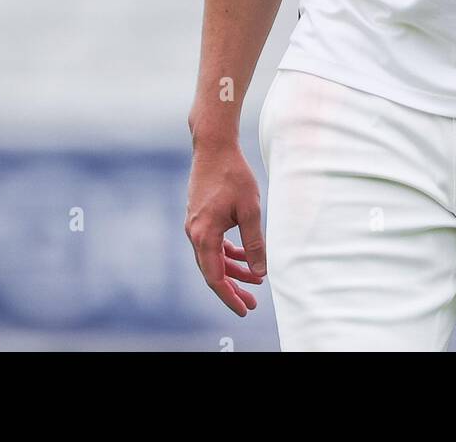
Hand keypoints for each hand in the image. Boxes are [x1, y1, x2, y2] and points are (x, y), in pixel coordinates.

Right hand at [184, 140, 266, 314]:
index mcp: (204, 235)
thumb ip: (254, 243)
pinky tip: (245, 255)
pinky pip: (213, 242)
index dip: (230, 296)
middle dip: (233, 287)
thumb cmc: (233, 174)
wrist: (214, 146)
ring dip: (233, 269)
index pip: (215, 277)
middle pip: (213, 270)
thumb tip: (260, 271)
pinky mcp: (200, 216)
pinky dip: (228, 251)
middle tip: (252, 303)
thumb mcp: (250, 210)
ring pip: (214, 256)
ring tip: (256, 280)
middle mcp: (194, 232)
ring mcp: (195, 224)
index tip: (244, 309)